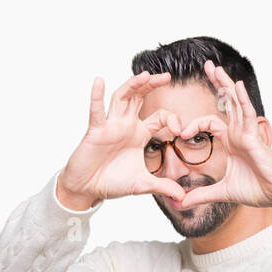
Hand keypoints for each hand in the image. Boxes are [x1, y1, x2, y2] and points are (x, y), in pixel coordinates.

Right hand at [57, 72, 186, 209]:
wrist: (89, 188)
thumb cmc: (113, 181)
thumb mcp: (143, 185)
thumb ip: (163, 187)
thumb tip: (183, 197)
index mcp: (139, 134)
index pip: (159, 116)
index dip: (171, 119)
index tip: (180, 130)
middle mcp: (126, 125)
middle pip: (140, 97)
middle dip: (152, 85)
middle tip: (167, 76)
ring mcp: (110, 125)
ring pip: (122, 98)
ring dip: (132, 85)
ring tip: (144, 75)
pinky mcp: (95, 131)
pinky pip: (96, 112)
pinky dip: (96, 96)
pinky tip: (99, 82)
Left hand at [173, 60, 271, 210]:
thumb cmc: (257, 190)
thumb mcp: (222, 192)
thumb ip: (202, 195)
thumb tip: (180, 203)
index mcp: (231, 142)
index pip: (210, 122)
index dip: (194, 124)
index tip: (182, 132)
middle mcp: (239, 133)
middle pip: (227, 102)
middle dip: (218, 84)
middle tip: (207, 66)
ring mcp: (247, 133)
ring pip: (236, 103)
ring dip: (226, 84)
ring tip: (216, 68)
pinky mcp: (255, 137)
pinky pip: (248, 114)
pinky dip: (243, 100)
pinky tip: (237, 86)